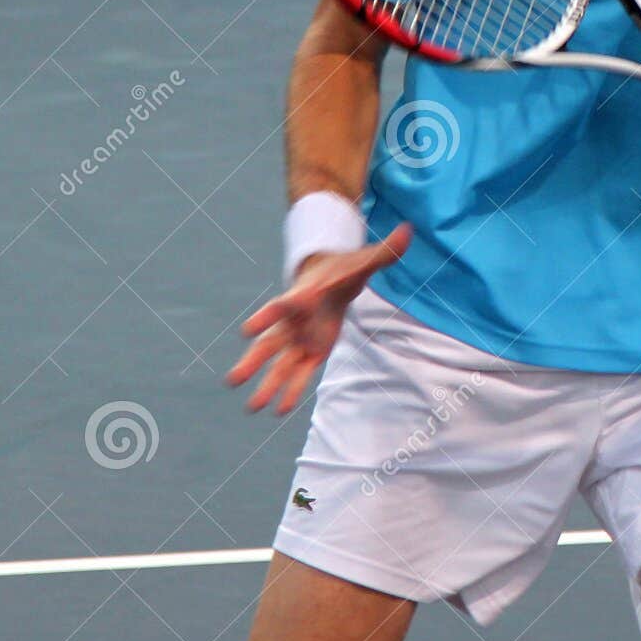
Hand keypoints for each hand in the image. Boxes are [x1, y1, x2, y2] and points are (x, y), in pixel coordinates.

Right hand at [226, 223, 412, 413]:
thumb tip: (408, 231)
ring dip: (267, 385)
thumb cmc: (344, 268)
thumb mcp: (364, 261)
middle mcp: (295, 320)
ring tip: (252, 407)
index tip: (246, 329)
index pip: (282, 306)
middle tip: (232, 380)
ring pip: (279, 363)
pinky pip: (299, 373)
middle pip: (269, 342)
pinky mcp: (312, 351)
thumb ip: (384, 252)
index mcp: (303, 296)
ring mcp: (300, 338)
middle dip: (253, 361)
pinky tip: (280, 410)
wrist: (333, 278)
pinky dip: (291, 390)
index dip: (266, 317)